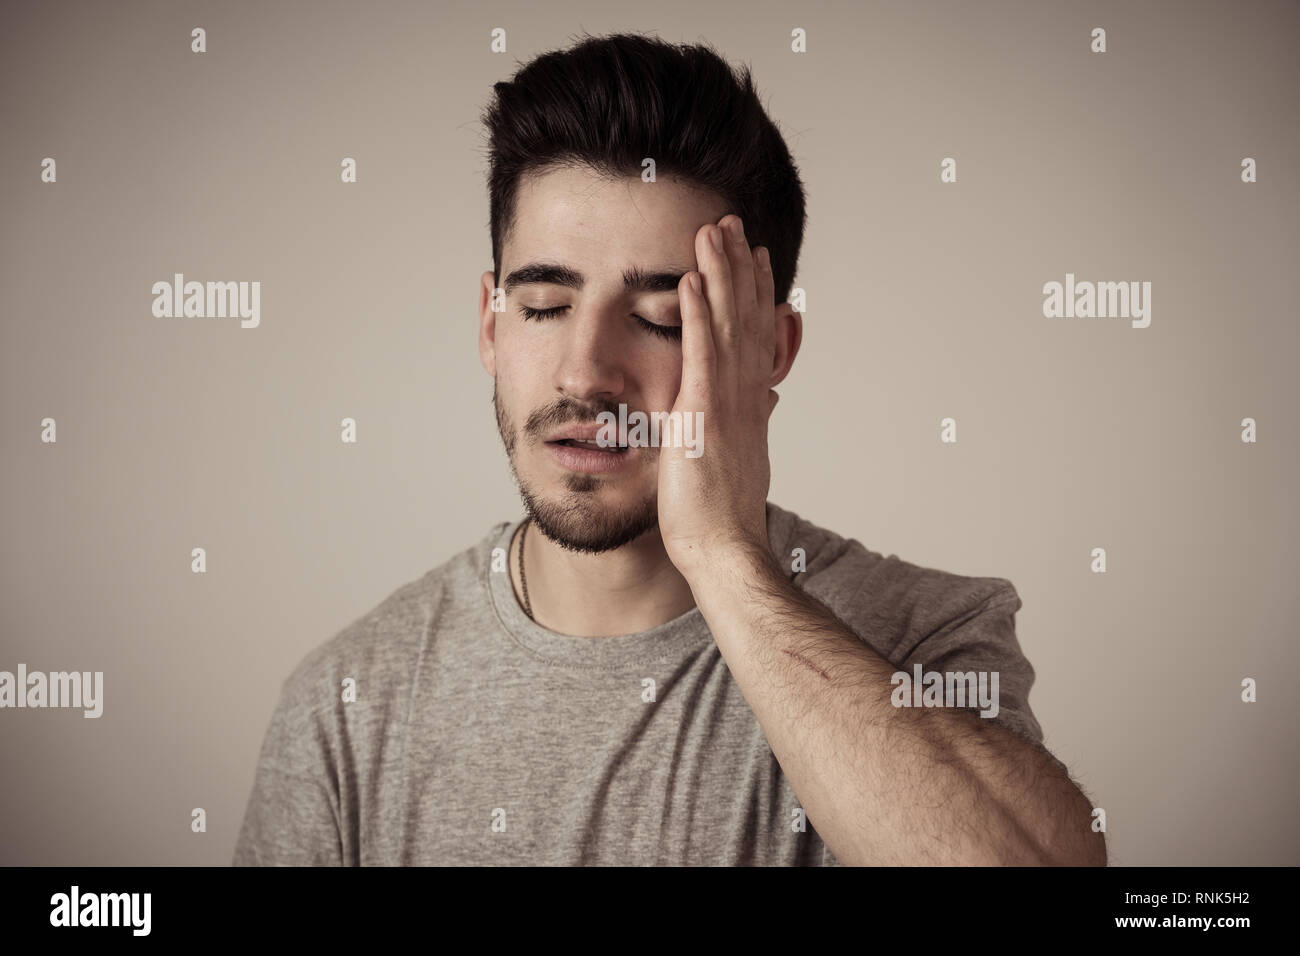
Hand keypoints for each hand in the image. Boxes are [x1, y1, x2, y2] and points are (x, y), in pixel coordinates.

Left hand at [657, 214, 779, 581]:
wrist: (724, 548)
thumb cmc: (724, 516)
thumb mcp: (744, 459)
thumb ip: (752, 423)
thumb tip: (766, 402)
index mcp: (749, 404)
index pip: (754, 336)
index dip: (755, 294)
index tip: (753, 258)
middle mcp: (744, 395)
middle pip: (745, 318)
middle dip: (738, 268)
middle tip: (733, 224)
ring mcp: (726, 402)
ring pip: (726, 325)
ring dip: (719, 275)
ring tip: (712, 232)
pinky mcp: (702, 415)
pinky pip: (699, 355)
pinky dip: (697, 315)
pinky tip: (689, 281)